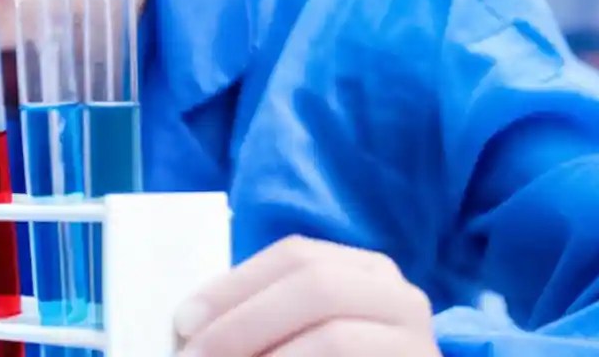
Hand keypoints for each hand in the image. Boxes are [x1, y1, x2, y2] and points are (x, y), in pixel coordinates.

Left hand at [174, 236, 437, 356]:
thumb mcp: (288, 333)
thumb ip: (254, 319)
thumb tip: (186, 326)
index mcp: (363, 271)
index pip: (295, 256)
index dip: (233, 286)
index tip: (182, 322)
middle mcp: (398, 296)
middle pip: (314, 287)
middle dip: (241, 324)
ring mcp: (417, 343)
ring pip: (334, 338)